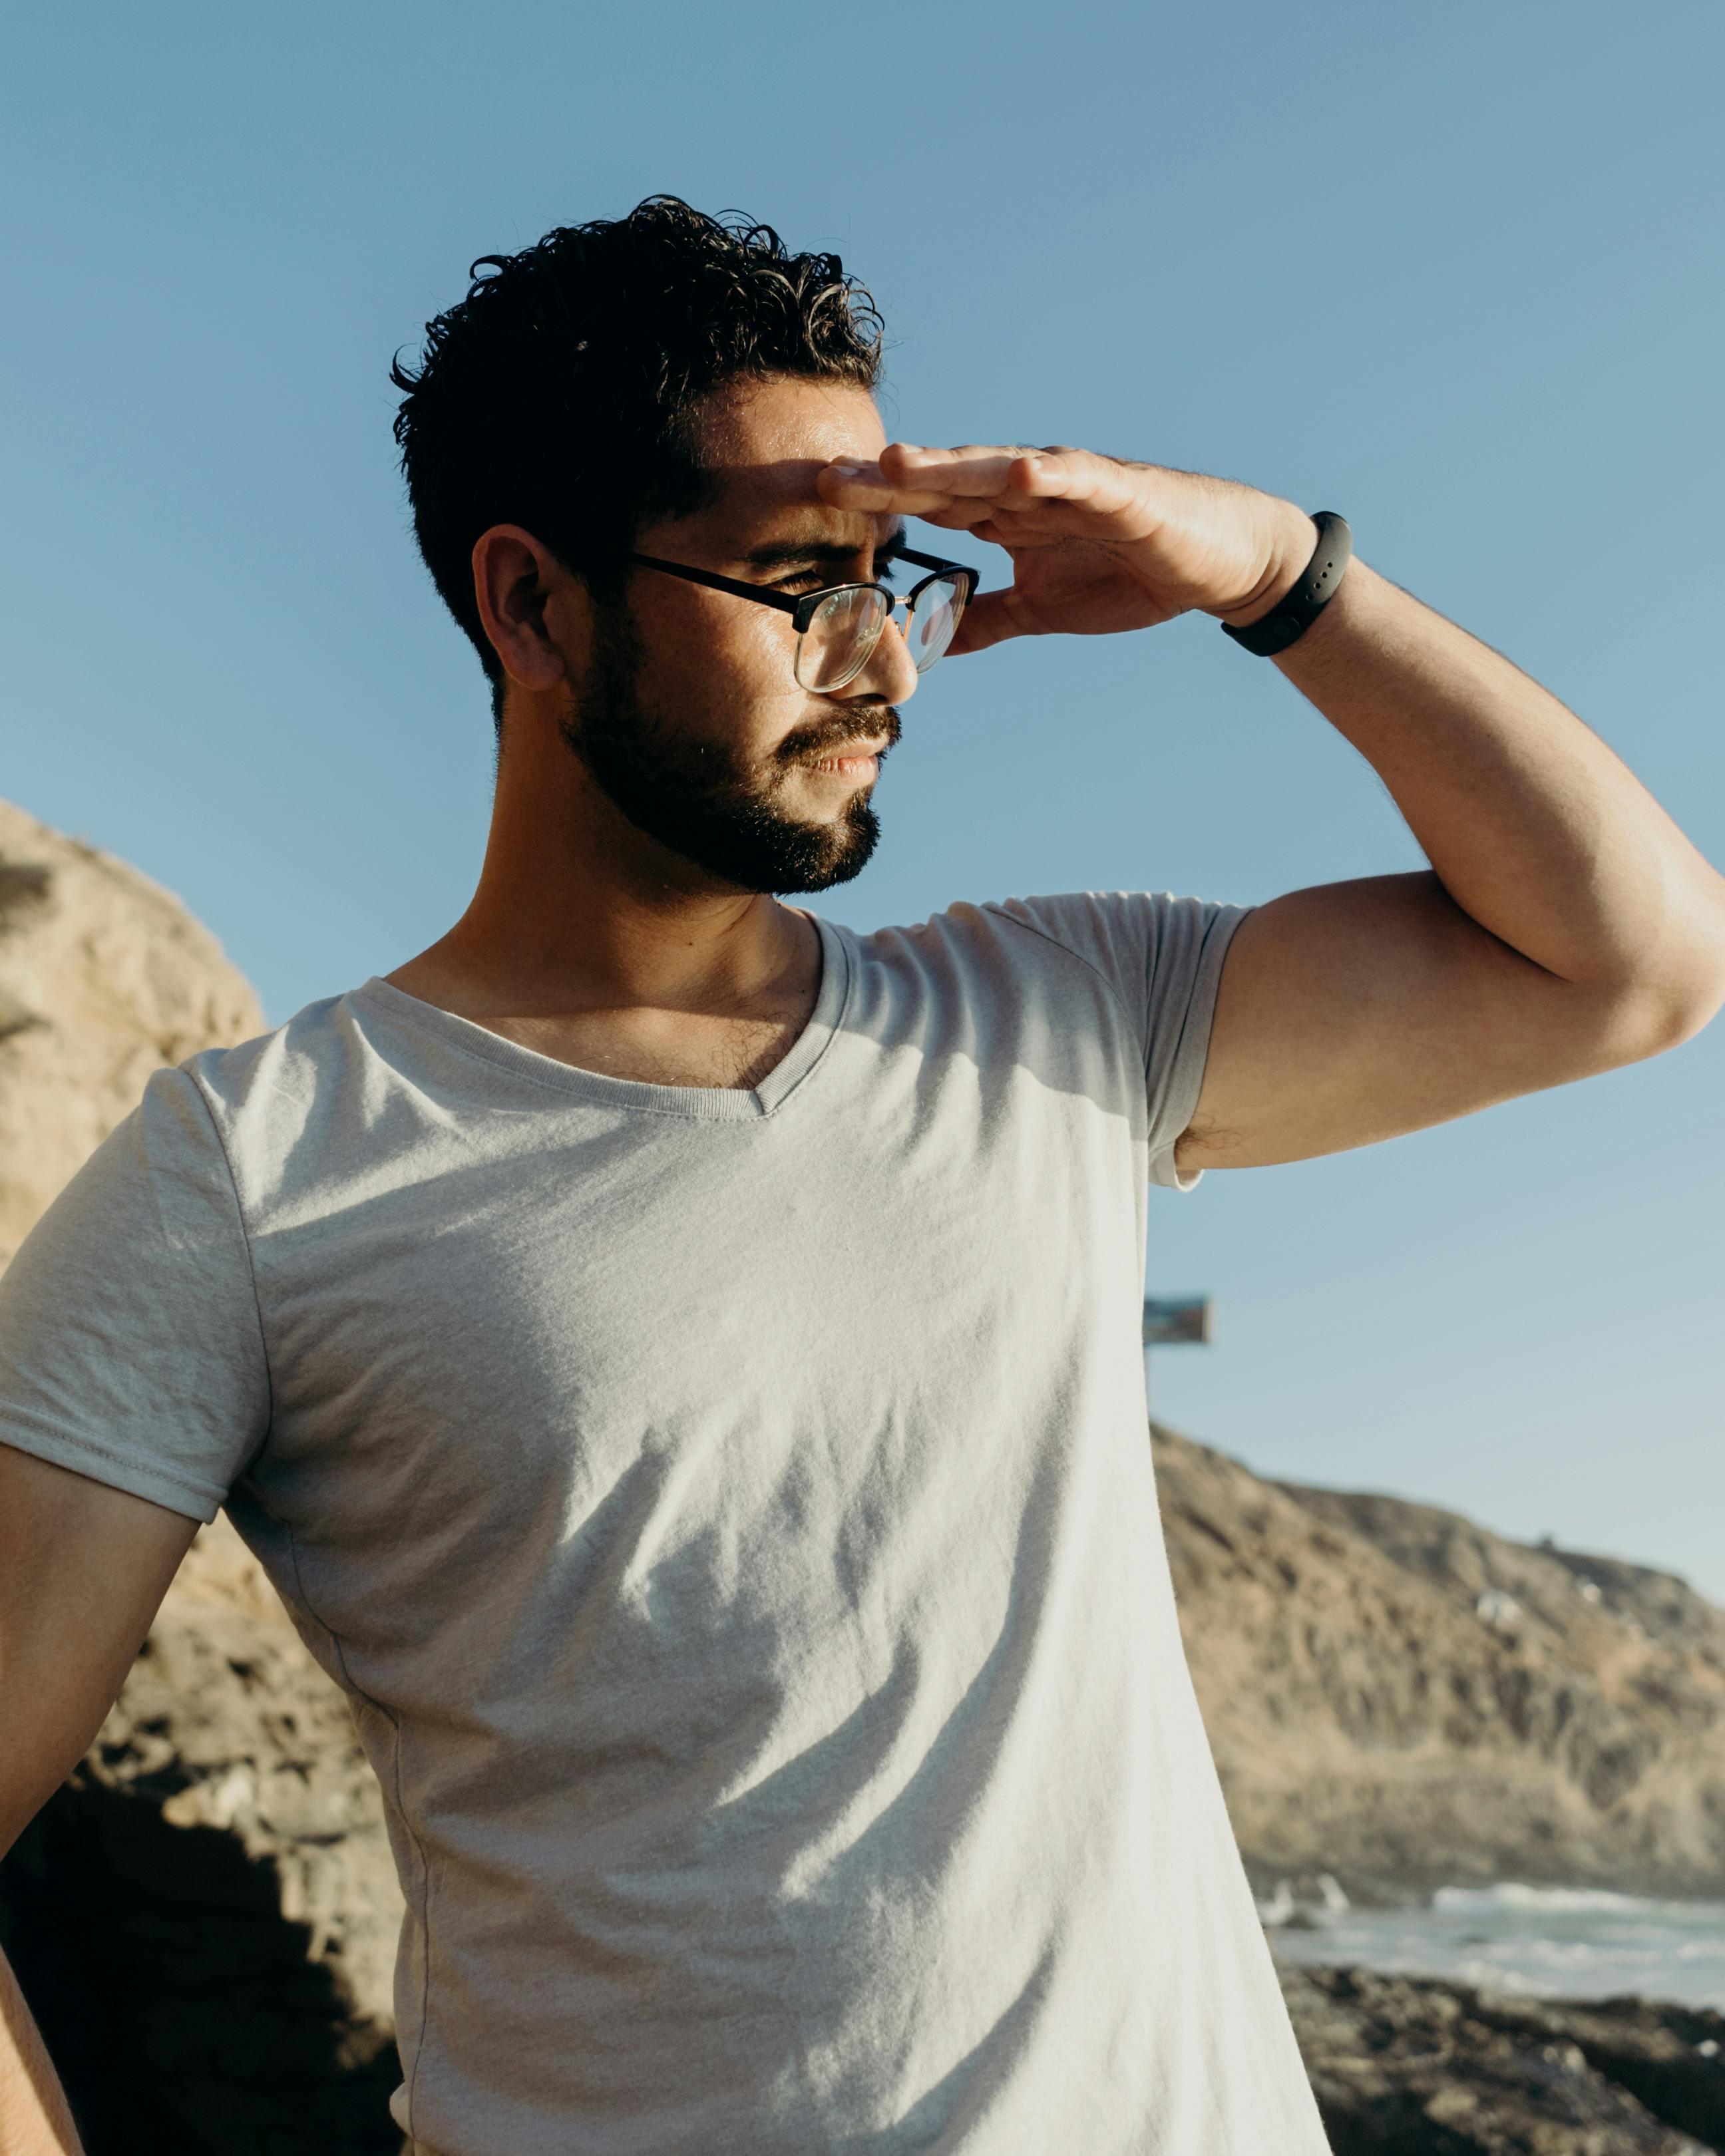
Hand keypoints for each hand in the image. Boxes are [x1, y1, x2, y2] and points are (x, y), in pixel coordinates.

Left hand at [816, 444, 1317, 654]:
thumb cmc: (1130, 575)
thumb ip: (989, 618)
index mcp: (1006, 514)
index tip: (819, 504)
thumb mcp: (1042, 609)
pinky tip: (1017, 471)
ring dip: (948, 466)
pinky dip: (1050, 473)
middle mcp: (1028, 489)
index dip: (876, 505)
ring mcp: (1071, 485)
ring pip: (999, 471)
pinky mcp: (1119, 492)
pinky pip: (1080, 479)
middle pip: (947, 480)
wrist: (1214, 564)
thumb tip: (936, 644)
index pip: (929, 505)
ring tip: (895, 462)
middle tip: (826, 478)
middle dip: (888, 480)